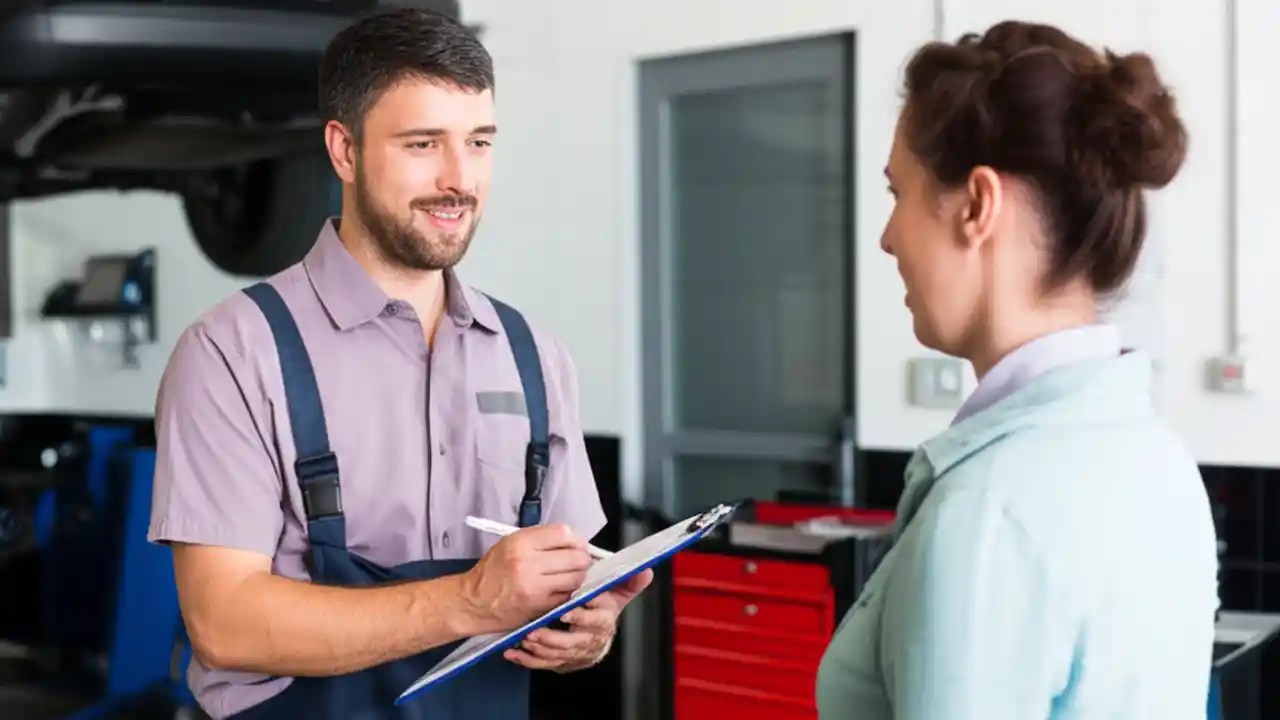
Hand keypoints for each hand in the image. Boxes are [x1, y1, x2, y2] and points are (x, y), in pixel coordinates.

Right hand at [461, 524, 591, 631]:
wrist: (473, 602)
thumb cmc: (492, 571)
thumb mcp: (510, 544)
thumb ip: (540, 539)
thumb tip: (572, 540)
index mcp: (521, 543)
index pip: (563, 534)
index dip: (577, 539)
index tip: (578, 544)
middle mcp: (528, 563)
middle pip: (575, 557)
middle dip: (583, 558)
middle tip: (580, 560)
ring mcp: (535, 587)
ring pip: (576, 578)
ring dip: (578, 576)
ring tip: (570, 575)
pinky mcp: (539, 606)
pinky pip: (567, 595)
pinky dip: (569, 592)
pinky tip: (560, 588)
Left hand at [504, 568, 652, 672]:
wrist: (594, 638)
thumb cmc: (601, 612)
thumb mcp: (617, 596)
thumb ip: (627, 582)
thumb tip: (646, 571)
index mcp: (604, 619)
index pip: (597, 618)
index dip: (582, 615)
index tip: (566, 610)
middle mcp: (591, 638)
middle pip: (575, 641)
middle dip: (555, 636)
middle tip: (536, 628)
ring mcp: (576, 652)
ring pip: (558, 654)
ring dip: (540, 647)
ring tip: (525, 636)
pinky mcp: (561, 662)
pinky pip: (543, 664)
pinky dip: (527, 660)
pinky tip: (513, 652)